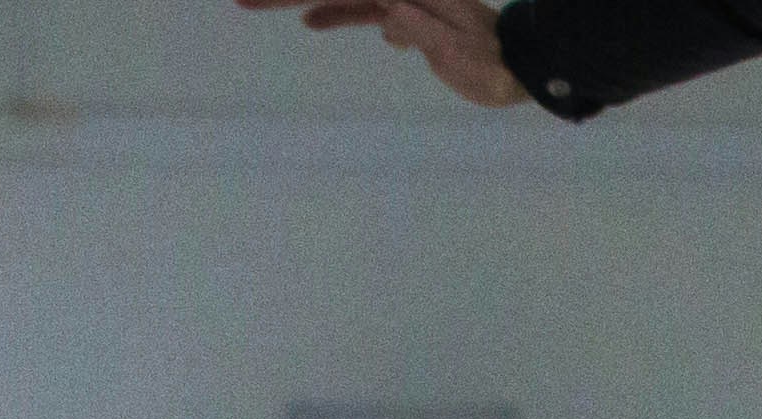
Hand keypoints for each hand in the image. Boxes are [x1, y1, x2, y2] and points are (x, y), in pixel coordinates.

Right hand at [241, 0, 526, 110]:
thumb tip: (390, 13)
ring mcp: (400, 1)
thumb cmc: (492, 65)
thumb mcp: (461, 52)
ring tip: (257, 3)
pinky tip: (311, 22)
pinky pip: (362, 11)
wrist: (519, 68)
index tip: (274, 1)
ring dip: (305, 1)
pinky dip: (337, 14)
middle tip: (242, 1)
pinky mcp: (404, 18)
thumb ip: (425, 32)